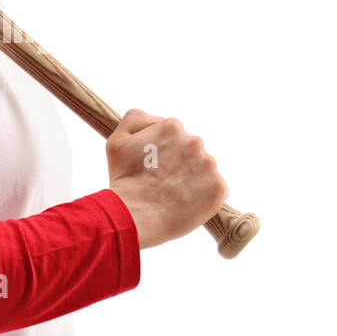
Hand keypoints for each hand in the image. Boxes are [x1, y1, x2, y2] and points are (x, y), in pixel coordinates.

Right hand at [106, 109, 228, 249]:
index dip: (161, 152)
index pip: (173, 135)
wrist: (136, 216)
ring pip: (202, 170)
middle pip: (190, 151)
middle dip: (178, 164)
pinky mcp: (219, 188)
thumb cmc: (124, 180)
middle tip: (161, 182)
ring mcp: (210, 165)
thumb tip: (156, 120)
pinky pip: (213, 190)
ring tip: (172, 195)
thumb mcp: (117, 141)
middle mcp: (196, 141)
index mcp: (173, 126)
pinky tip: (184, 204)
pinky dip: (202, 196)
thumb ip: (135, 119)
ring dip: (191, 179)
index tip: (152, 167)